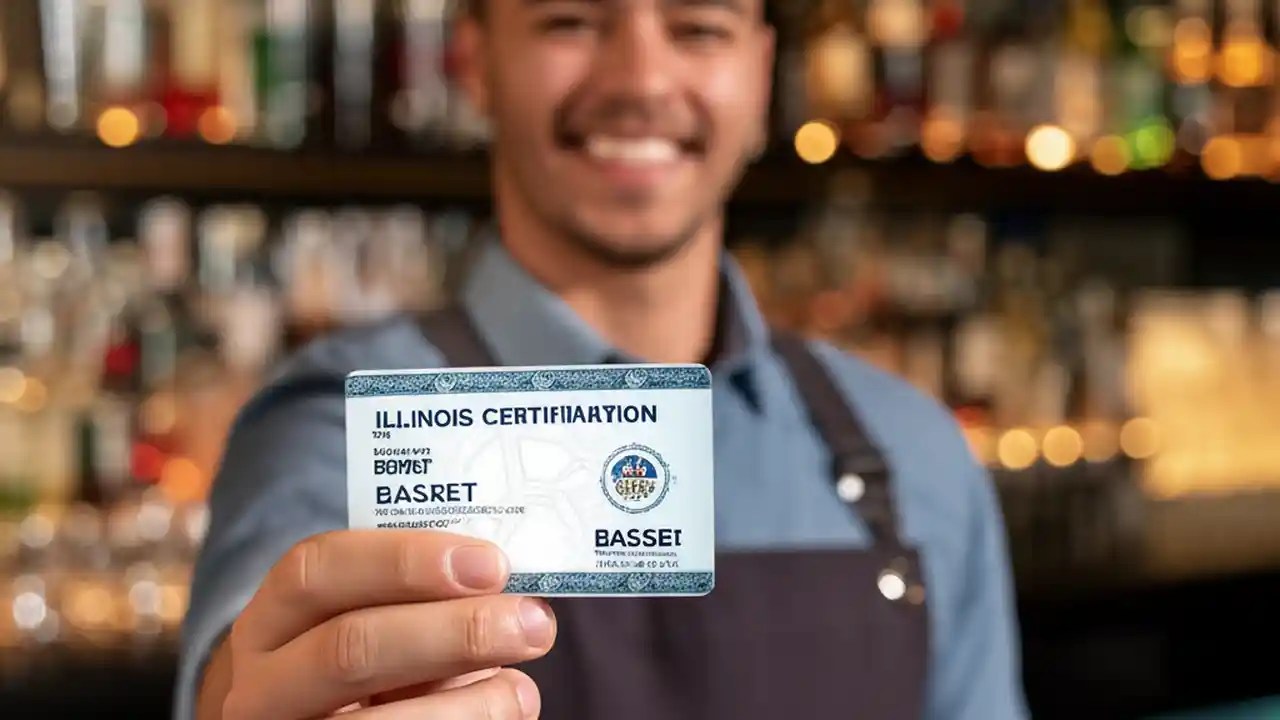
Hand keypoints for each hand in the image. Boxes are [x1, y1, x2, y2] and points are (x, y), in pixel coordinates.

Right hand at [197, 530, 555, 718]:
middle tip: (533, 624)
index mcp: (271, 621)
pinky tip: (505, 712)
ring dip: (471, 703)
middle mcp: (262, 685)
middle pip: (350, 647)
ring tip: (522, 687)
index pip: (318, 570)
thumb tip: (509, 588)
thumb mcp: (374, 622)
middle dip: (454, 632)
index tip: (492, 564)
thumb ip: (421, 599)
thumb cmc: (370, 663)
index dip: (405, 560)